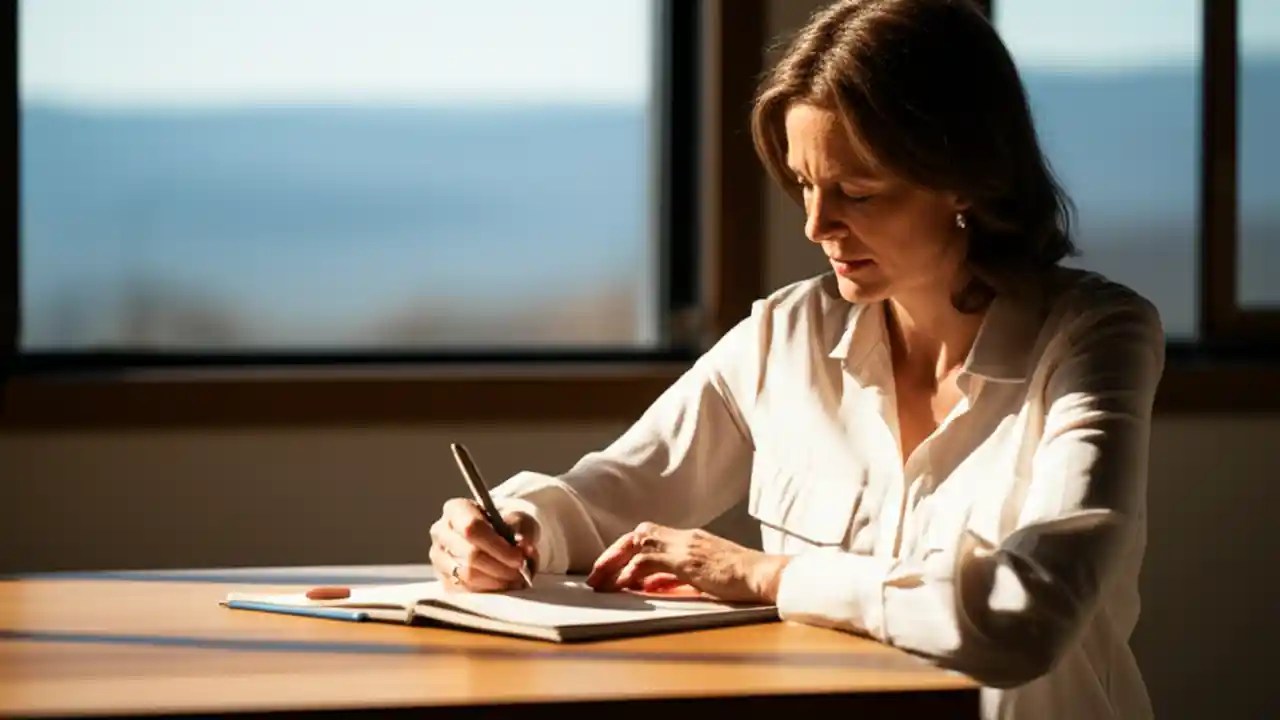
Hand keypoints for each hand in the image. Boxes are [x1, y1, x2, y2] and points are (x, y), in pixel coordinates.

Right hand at [429, 498, 539, 591]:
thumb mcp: (519, 519)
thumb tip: (523, 545)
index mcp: (456, 509)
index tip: (519, 557)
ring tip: (516, 578)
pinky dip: (489, 590)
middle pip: (470, 554)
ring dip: (496, 581)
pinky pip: (465, 590)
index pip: (472, 528)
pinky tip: (503, 584)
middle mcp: (441, 532)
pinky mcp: (443, 579)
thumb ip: (521, 528)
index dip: (497, 546)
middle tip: (521, 571)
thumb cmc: (507, 525)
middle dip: (501, 566)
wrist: (496, 539)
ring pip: (467, 575)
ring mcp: (439, 557)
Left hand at [585, 521, 790, 603]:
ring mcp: (685, 545)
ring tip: (599, 583)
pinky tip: (621, 587)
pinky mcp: (686, 560)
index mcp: (688, 538)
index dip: (624, 550)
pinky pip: (648, 562)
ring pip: (637, 545)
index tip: (609, 567)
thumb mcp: (702, 575)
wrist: (763, 575)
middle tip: (595, 575)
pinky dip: (630, 574)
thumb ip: (674, 577)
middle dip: (612, 554)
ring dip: (613, 564)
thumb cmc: (740, 579)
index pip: (647, 535)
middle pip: (637, 535)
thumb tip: (648, 584)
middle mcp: (684, 536)